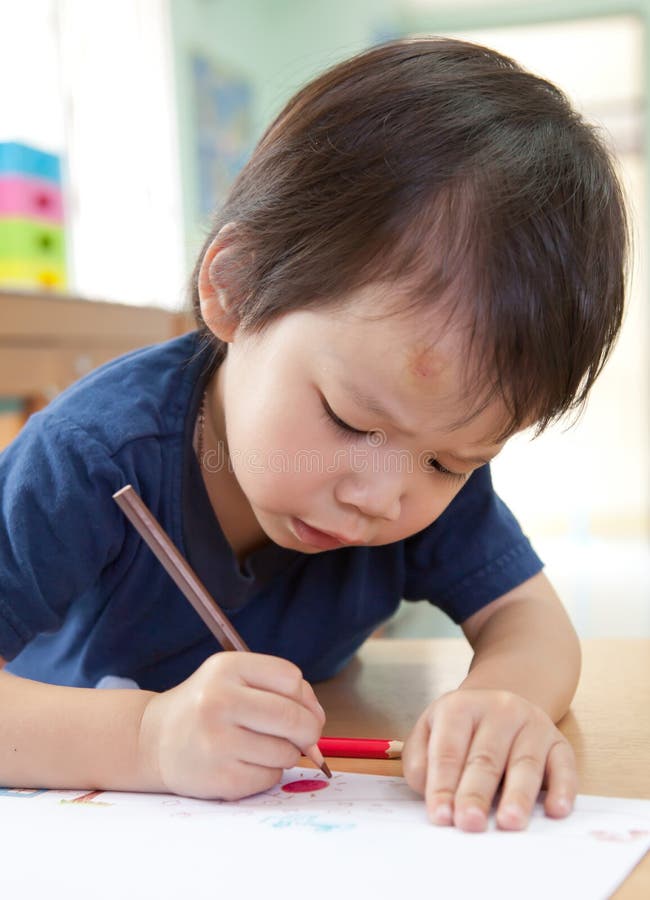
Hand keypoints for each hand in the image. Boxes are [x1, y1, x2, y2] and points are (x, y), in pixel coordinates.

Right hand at [138, 652, 325, 799]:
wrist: (153, 739)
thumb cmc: (206, 706)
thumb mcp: (234, 678)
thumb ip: (279, 689)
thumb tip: (318, 721)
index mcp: (227, 669)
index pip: (291, 679)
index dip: (306, 697)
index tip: (303, 709)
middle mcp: (219, 702)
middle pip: (294, 718)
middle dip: (310, 731)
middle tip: (305, 737)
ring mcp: (217, 742)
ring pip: (286, 752)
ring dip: (287, 753)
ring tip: (262, 746)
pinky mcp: (220, 778)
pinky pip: (270, 778)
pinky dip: (269, 773)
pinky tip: (247, 763)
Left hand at [402, 688, 575, 831]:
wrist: (500, 706)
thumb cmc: (460, 730)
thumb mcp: (429, 732)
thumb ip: (420, 761)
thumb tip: (430, 793)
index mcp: (459, 707)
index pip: (448, 750)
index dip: (442, 785)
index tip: (441, 816)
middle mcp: (498, 710)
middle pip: (486, 758)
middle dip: (476, 793)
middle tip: (470, 823)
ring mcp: (531, 724)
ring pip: (525, 763)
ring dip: (517, 795)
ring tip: (509, 822)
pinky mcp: (558, 742)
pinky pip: (563, 765)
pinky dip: (562, 788)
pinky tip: (555, 810)